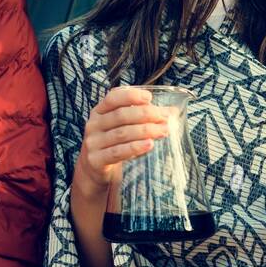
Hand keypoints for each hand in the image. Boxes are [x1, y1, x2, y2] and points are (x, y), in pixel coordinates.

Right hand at [73, 87, 172, 202]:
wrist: (97, 170)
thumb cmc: (115, 144)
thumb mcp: (126, 128)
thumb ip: (145, 118)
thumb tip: (172, 112)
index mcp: (100, 111)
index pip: (113, 98)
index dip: (131, 96)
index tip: (149, 97)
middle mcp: (93, 124)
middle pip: (121, 115)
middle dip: (145, 115)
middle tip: (164, 119)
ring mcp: (93, 142)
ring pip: (121, 133)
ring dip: (145, 131)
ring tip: (163, 131)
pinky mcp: (96, 160)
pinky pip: (118, 152)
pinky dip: (135, 148)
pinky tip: (149, 145)